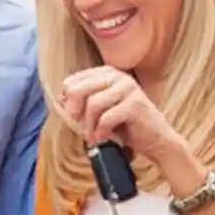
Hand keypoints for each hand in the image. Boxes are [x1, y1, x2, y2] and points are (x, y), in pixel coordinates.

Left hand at [61, 66, 185, 161]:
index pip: (73, 81)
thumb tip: (58, 99)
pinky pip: (107, 118)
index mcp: (107, 73)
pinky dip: (102, 132)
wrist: (155, 140)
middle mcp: (117, 76)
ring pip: (93, 104)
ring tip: (94, 136)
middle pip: (78, 89)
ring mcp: (128, 88)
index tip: (75, 117)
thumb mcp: (99, 112)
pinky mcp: (135, 104)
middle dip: (76, 112)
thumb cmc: (125, 126)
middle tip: (81, 127)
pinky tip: (104, 139)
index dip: (69, 102)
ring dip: (89, 125)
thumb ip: (81, 103)